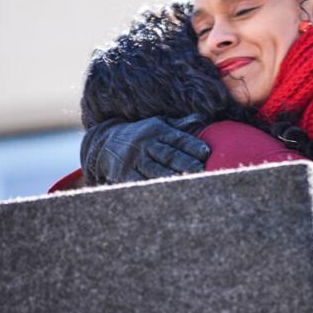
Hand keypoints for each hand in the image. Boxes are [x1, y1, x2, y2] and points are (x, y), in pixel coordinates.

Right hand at [81, 114, 210, 183]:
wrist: (106, 141)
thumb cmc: (143, 134)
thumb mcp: (159, 124)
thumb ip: (180, 125)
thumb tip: (201, 118)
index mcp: (158, 131)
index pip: (178, 139)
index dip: (192, 145)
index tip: (206, 152)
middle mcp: (146, 144)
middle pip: (169, 155)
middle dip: (185, 163)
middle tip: (201, 170)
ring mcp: (134, 159)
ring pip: (155, 170)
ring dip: (171, 177)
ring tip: (187, 184)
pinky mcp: (124, 173)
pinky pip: (139, 182)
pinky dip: (152, 188)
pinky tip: (165, 193)